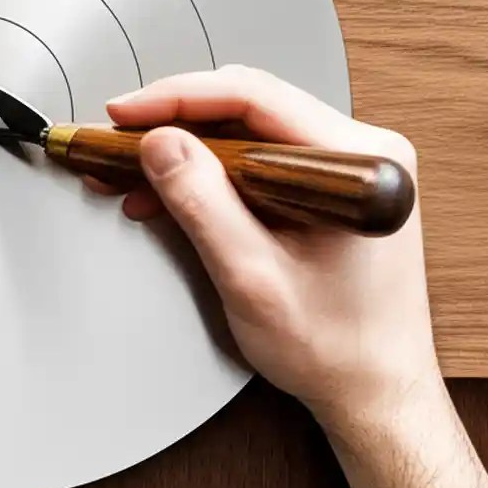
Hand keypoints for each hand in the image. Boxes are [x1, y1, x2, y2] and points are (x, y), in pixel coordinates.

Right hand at [107, 66, 438, 428]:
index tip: (125, 114)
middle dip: (172, 124)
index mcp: (357, 159)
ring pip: (243, 133)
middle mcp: (357, 152)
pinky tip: (164, 193)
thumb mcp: (252, 279)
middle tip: (115, 142)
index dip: (177, 99)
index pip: (254, 96)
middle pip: (245, 108)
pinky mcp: (322, 187)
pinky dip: (204, 174)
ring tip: (127, 172)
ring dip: (182, 151)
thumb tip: (160, 143)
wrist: (372, 391)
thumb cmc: (337, 348)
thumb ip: (203, 204)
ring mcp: (341, 167)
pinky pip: (253, 161)